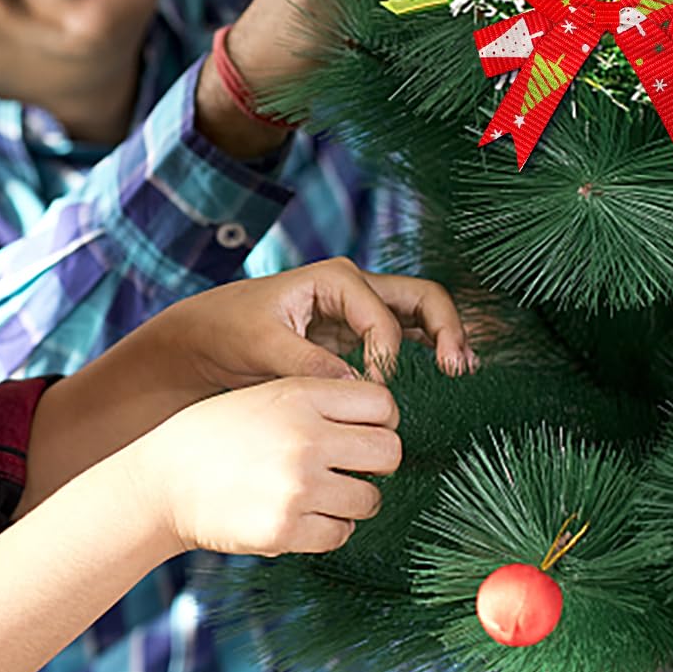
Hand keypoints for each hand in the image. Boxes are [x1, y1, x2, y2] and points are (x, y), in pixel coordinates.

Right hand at [124, 376, 402, 556]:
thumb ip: (321, 402)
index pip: (383, 405)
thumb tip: (388, 426)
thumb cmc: (219, 435)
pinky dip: (328, 529)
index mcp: (300, 396)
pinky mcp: (285, 530)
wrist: (162, 481)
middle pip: (390, 452)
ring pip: (370, 500)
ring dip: (352, 501)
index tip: (361, 434)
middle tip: (351, 468)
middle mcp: (304, 438)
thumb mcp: (267, 396)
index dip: (380, 421)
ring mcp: (296, 487)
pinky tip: (300, 515)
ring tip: (318, 494)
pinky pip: (341, 534)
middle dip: (377, 463)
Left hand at [164, 257, 474, 387]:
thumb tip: (357, 385)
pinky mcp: (358, 333)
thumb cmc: (230, 329)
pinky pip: (406, 338)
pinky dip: (427, 354)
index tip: (378, 393)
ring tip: (464, 375)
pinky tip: (443, 379)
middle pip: (422, 298)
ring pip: (421, 315)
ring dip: (446, 340)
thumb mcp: (263, 345)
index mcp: (335, 278)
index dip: (389, 358)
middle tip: (458, 369)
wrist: (208, 334)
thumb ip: (309, 363)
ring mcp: (361, 308)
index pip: (384, 318)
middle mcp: (355, 286)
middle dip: (448, 329)